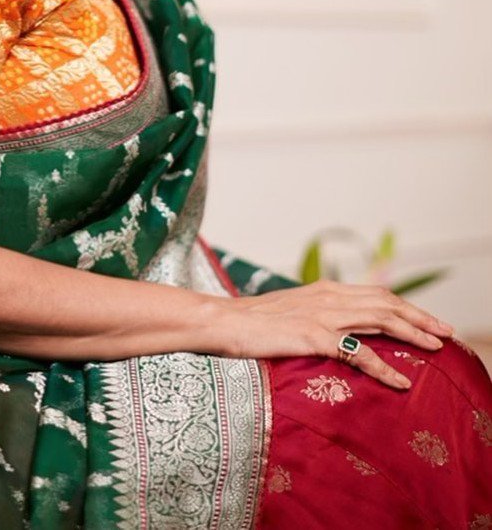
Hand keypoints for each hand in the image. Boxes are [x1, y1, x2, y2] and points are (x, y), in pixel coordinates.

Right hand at [213, 278, 454, 389]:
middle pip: (386, 302)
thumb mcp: (288, 312)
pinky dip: (384, 368)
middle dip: (420, 316)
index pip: (375, 293)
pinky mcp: (314, 336)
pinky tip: (400, 381)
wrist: (222, 321)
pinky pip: (359, 353)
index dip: (405, 305)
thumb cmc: (250, 322)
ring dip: (414, 332)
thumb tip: (331, 332)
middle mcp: (328, 296)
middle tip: (447, 331)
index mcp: (323, 289)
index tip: (427, 318)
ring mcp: (323, 315)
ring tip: (438, 347)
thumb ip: (313, 316)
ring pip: (381, 319)